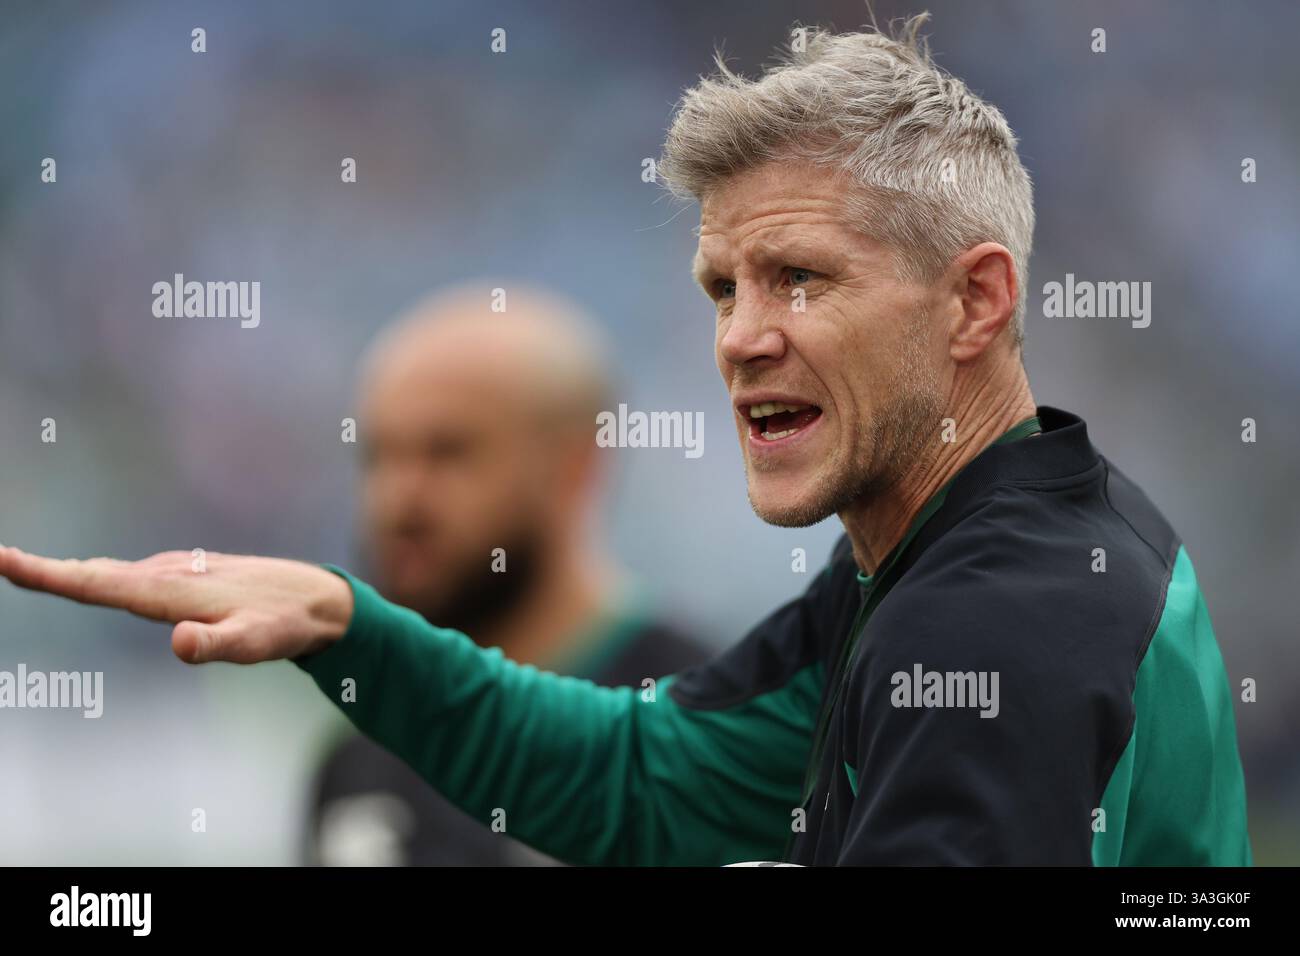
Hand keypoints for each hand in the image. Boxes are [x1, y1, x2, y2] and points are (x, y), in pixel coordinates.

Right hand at [0, 546, 353, 664]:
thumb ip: (217, 645)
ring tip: (26, 569)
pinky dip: (103, 574)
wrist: (319, 598)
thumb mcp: (255, 644)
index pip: (98, 585)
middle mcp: (169, 574)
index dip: (48, 575)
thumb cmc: (285, 625)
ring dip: (69, 572)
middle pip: (95, 575)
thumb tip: (178, 642)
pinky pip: (135, 574)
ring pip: (113, 573)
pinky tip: (92, 577)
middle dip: (45, 571)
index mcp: (171, 591)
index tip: (2, 558)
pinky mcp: (189, 575)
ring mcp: (179, 571)